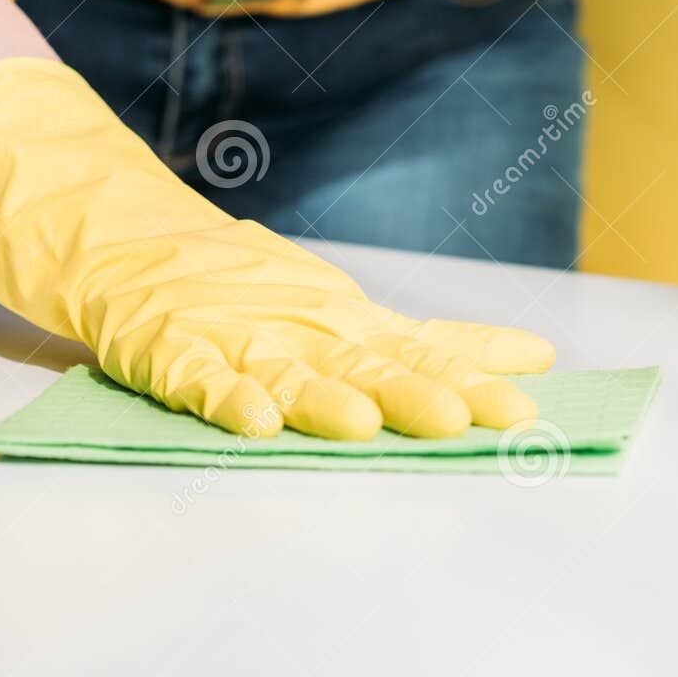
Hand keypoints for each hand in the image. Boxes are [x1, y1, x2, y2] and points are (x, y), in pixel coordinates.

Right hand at [0, 58, 553, 437]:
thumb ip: (445, 345)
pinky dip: (225, 397)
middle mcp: (304, 331)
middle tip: (458, 419)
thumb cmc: (263, 296)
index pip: (423, 353)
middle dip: (412, 394)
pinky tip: (251, 421)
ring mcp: (238, 337)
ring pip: (288, 373)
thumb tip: (538, 357)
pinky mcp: (170, 348)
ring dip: (323, 400)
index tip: (522, 413)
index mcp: (352, 327)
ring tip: (360, 425)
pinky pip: (198, 377)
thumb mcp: (361, 318)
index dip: (472, 382)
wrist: (138, 251)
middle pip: (365, 366)